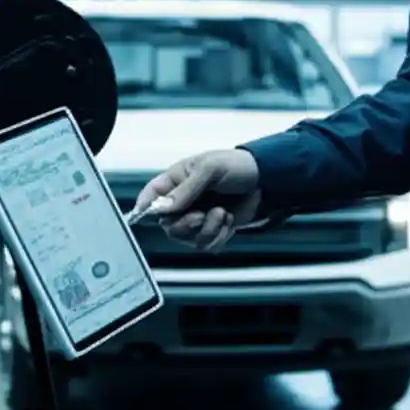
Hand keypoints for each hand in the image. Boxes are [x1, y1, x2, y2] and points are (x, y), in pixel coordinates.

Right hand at [133, 149, 261, 252]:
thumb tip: (163, 208)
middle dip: (186, 225)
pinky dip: (219, 236)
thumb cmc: (235, 166)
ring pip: (188, 239)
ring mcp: (196, 218)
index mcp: (175, 182)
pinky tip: (228, 220)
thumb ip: (186, 190)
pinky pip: (207, 244)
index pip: (150, 197)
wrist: (264, 179)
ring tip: (222, 214)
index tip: (152, 215)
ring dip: (208, 230)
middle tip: (202, 215)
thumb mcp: (210, 169)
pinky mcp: (212, 230)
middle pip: (168, 226)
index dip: (145, 208)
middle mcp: (182, 202)